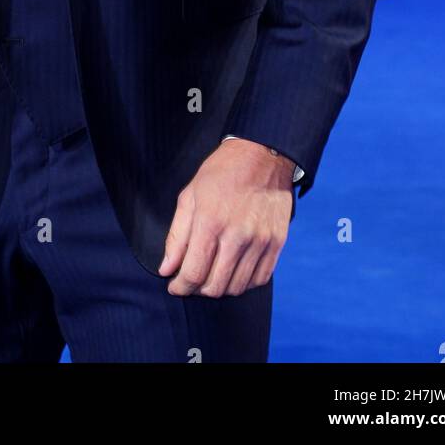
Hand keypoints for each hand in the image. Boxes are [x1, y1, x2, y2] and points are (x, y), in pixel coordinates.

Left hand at [158, 138, 293, 296]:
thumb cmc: (222, 172)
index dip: (180, 286)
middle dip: (197, 289)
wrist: (263, 155)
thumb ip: (177, 235)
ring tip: (212, 276)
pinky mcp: (277, 243)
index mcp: (210, 222)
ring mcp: (260, 241)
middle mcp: (237, 236)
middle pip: (215, 286)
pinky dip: (244, 283)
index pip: (193, 272)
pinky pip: (260, 279)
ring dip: (220, 288)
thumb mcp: (190, 195)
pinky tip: (234, 272)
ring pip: (237, 286)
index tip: (174, 286)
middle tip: (191, 281)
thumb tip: (167, 268)